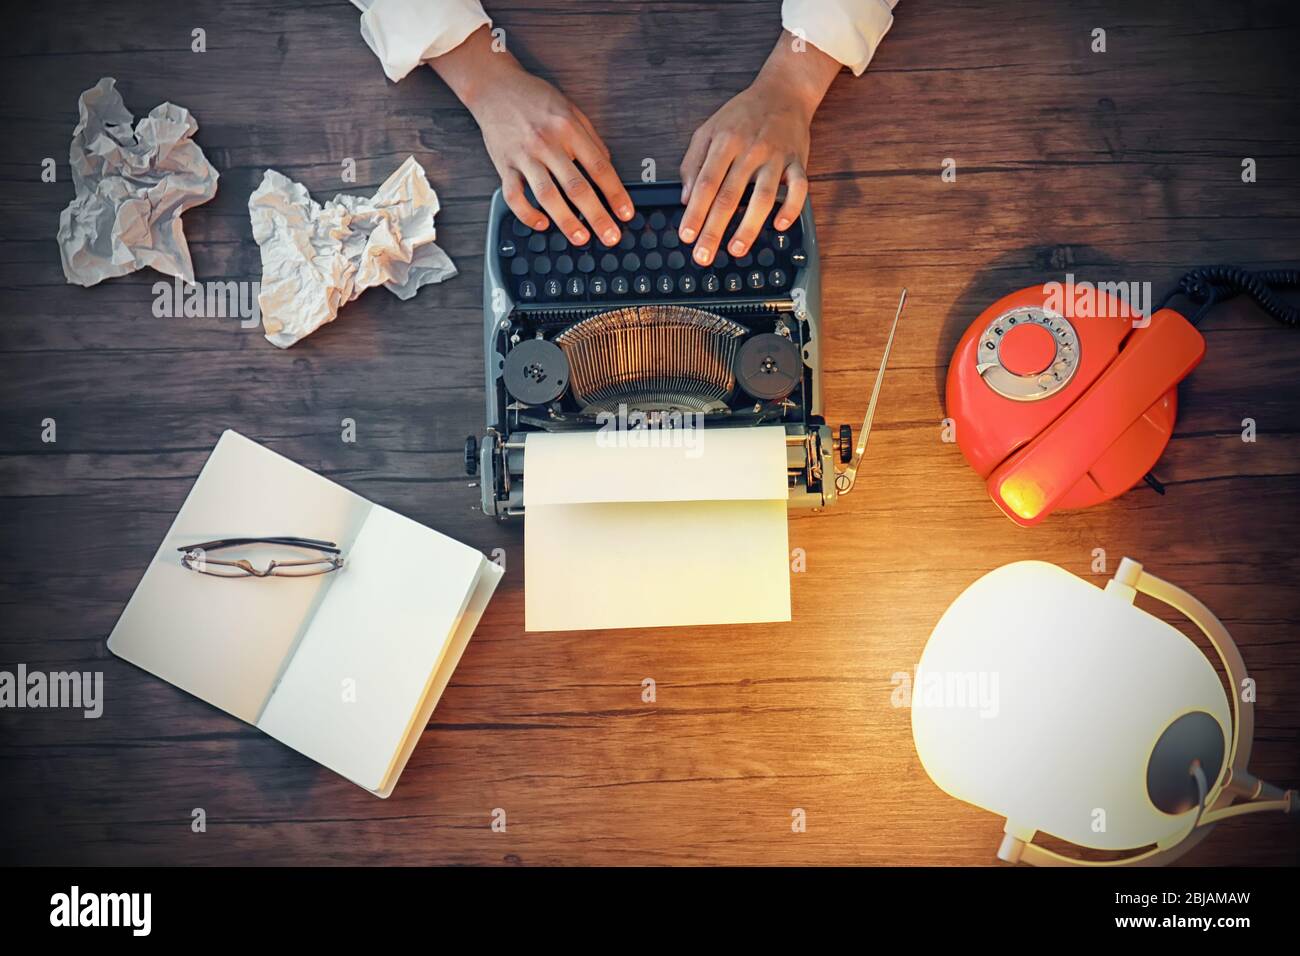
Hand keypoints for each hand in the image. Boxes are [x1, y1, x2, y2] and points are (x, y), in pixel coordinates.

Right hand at [429, 26, 633, 246]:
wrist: (495, 87)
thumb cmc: (535, 99)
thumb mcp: (571, 110)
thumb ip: (590, 139)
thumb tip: (607, 168)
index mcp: (568, 129)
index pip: (599, 167)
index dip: (615, 194)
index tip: (625, 214)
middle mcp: (547, 143)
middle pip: (576, 186)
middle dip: (597, 216)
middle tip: (610, 236)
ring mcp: (524, 155)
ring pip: (547, 195)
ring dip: (566, 221)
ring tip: (580, 238)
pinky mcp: (504, 165)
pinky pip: (514, 196)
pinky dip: (527, 214)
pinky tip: (541, 224)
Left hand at [678, 33, 841, 265]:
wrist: (783, 92)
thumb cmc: (741, 115)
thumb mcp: (708, 130)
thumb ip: (693, 163)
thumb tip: (686, 198)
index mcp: (725, 142)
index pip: (706, 184)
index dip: (695, 212)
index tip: (686, 236)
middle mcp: (750, 150)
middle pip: (729, 196)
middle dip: (714, 230)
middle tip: (703, 256)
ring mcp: (776, 157)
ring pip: (762, 197)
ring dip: (749, 227)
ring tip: (736, 250)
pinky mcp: (798, 162)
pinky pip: (799, 189)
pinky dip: (791, 209)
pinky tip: (779, 226)